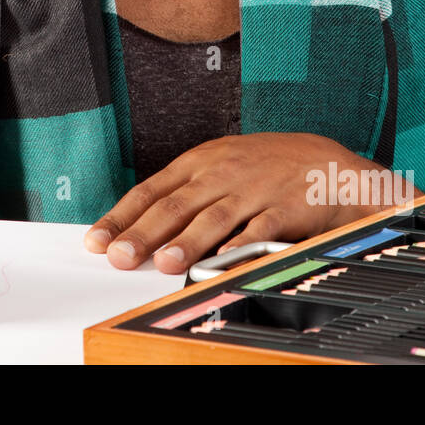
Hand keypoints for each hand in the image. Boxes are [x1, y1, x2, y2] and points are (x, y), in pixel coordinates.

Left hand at [83, 132, 422, 272]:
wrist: (327, 164)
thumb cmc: (267, 167)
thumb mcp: (221, 165)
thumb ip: (185, 192)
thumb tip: (141, 226)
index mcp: (202, 161)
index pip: (151, 189)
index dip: (122, 216)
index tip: (98, 240)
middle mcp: (223, 173)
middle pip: (176, 204)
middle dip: (143, 233)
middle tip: (120, 257)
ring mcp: (254, 189)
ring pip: (214, 216)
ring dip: (187, 241)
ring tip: (164, 263)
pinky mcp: (285, 207)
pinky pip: (260, 229)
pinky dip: (241, 245)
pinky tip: (223, 261)